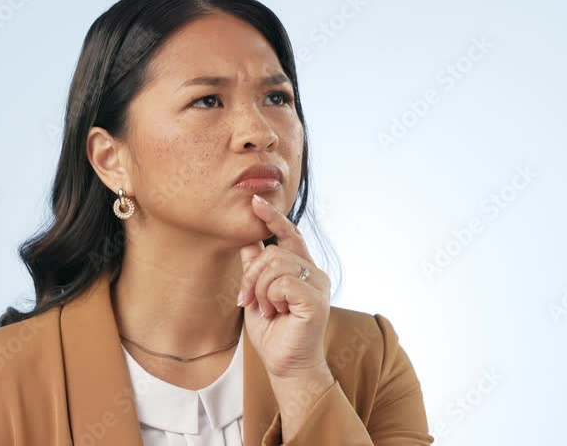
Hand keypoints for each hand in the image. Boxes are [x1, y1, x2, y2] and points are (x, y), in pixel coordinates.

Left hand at [238, 194, 331, 378]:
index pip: (290, 235)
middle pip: (274, 252)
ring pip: (276, 265)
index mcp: (303, 269)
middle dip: (252, 276)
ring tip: (266, 309)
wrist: (285, 365)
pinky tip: (276, 312)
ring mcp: (318, 286)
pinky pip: (283, 283)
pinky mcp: (316, 300)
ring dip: (260, 290)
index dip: (273, 218)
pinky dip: (271, 298)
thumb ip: (256, 266)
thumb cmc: (274, 332)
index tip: (255, 201)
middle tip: (248, 300)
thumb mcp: (257, 293)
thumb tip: (248, 237)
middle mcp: (315, 273)